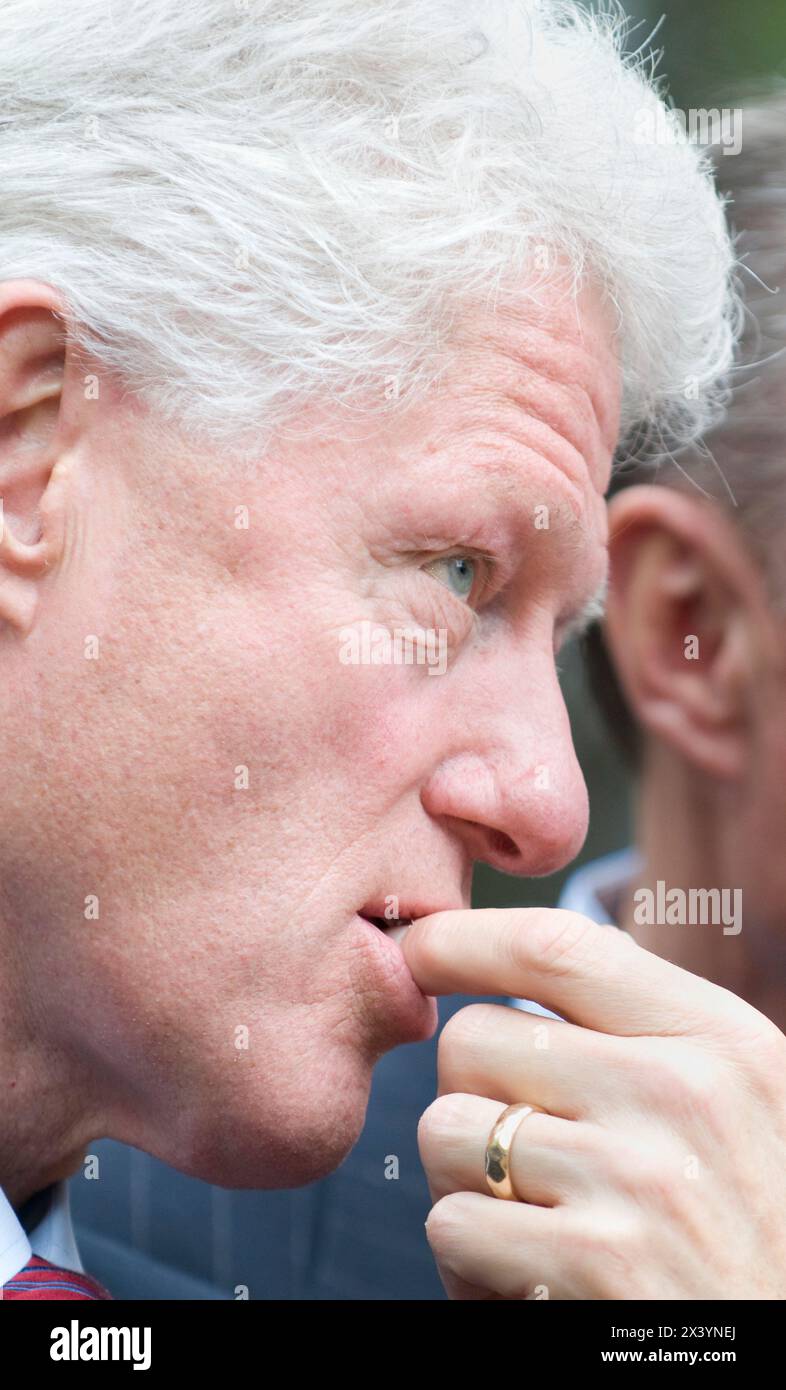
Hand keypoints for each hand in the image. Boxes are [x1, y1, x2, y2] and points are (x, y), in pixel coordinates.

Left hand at [402, 908, 785, 1299]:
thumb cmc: (752, 1222)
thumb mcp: (742, 1097)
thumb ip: (650, 1026)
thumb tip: (530, 954)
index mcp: (719, 1040)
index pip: (558, 948)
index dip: (465, 938)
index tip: (422, 947)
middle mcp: (681, 1095)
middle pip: (475, 1037)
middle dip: (468, 1091)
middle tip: (514, 1148)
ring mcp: (638, 1180)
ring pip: (447, 1127)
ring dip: (462, 1179)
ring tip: (526, 1215)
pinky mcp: (596, 1267)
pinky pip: (452, 1222)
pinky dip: (467, 1258)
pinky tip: (526, 1276)